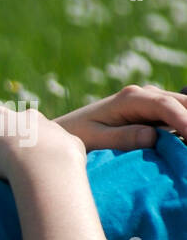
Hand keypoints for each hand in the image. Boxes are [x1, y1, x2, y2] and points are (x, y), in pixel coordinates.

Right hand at [0, 106, 82, 180]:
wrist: (41, 162)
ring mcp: (51, 127)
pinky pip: (61, 152)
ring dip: (34, 153)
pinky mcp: (70, 142)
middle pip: (14, 129)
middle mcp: (26, 116)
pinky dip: (55, 162)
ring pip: (40, 140)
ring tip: (28, 174)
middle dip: (9, 144)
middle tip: (4, 167)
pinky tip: (49, 178)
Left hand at [55, 84, 186, 150]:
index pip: (165, 106)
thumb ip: (123, 138)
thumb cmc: (75, 135)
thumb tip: (153, 136)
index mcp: (130, 98)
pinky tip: (184, 144)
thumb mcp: (95, 139)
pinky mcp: (153, 114)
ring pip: (183, 108)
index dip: (185, 120)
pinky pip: (176, 118)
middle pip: (182, 103)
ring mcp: (151, 103)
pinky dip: (183, 128)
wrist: (64, 131)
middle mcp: (144, 95)